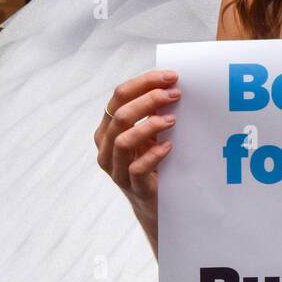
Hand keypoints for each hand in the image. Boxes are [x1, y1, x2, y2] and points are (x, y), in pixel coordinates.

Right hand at [94, 69, 180, 258]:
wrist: (155, 204)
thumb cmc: (153, 162)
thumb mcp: (149, 134)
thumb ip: (152, 112)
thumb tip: (173, 83)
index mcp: (108, 128)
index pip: (119, 96)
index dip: (144, 83)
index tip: (170, 76)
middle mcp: (106, 147)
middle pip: (120, 115)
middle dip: (149, 100)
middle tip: (175, 94)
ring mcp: (116, 169)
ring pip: (123, 141)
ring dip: (149, 126)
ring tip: (172, 120)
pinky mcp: (132, 187)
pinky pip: (137, 169)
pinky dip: (153, 155)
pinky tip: (169, 147)